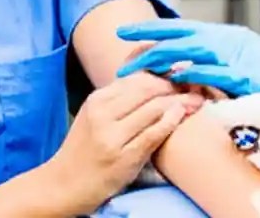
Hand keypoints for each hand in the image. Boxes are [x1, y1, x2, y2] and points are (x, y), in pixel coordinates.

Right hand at [44, 73, 203, 214]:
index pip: (136, 79)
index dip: (163, 75)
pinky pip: (153, 135)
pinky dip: (170, 122)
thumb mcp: (94, 116)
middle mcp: (103, 114)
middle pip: (147, 90)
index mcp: (97, 100)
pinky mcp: (123, 158)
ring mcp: (112, 137)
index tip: (181, 75)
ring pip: (153, 109)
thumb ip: (119, 100)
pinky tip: (181, 115)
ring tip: (196, 100)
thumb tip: (153, 81)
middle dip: (175, 86)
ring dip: (179, 102)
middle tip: (195, 85)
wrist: (63, 184)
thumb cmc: (84, 149)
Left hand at [116, 19, 259, 95]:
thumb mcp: (234, 58)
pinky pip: (215, 73)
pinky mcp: (245, 76)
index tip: (122, 34)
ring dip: (164, 58)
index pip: (178, 27)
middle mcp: (224, 40)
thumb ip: (208, 59)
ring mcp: (235, 57)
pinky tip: (176, 76)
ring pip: (192, 51)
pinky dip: (195, 73)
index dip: (150, 30)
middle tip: (122, 58)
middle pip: (178, 38)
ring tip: (140, 67)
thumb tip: (178, 65)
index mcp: (220, 34)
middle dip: (147, 45)